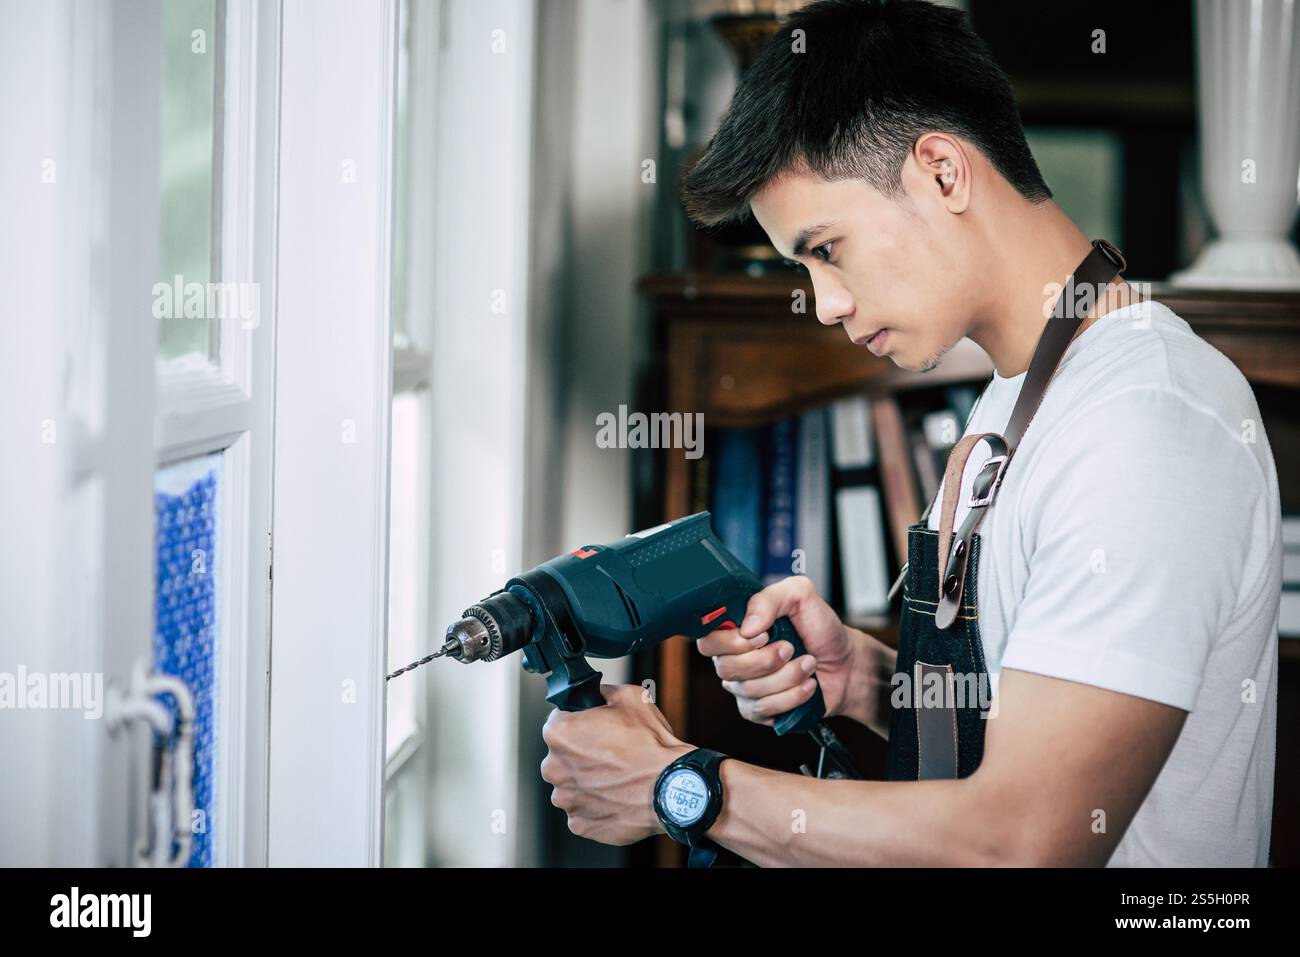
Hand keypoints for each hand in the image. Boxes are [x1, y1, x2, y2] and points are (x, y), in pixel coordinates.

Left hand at [540, 684, 692, 845]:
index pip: (558, 720)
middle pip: (561, 755)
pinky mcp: (580, 823)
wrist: (672, 787)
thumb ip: (603, 691)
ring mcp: (566, 799)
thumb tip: (596, 693)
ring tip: (616, 776)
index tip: (594, 727)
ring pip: (571, 784)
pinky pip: (582, 809)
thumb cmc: (651, 746)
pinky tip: (616, 795)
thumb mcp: (630, 697)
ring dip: (587, 780)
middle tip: (610, 752)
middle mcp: (555, 767)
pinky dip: (596, 803)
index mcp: (560, 733)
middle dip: (580, 752)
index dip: (579, 721)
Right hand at [696, 575, 858, 725]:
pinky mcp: (759, 710)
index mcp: (736, 630)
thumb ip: (770, 598)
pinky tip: (807, 685)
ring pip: (749, 690)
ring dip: (787, 676)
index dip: (731, 641)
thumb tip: (748, 626)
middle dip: (766, 659)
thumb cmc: (820, 629)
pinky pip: (763, 709)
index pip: (708, 640)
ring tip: (808, 663)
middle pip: (726, 668)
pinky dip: (791, 696)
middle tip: (791, 647)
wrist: (846, 663)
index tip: (763, 635)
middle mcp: (734, 659)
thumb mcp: (800, 596)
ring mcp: (744, 687)